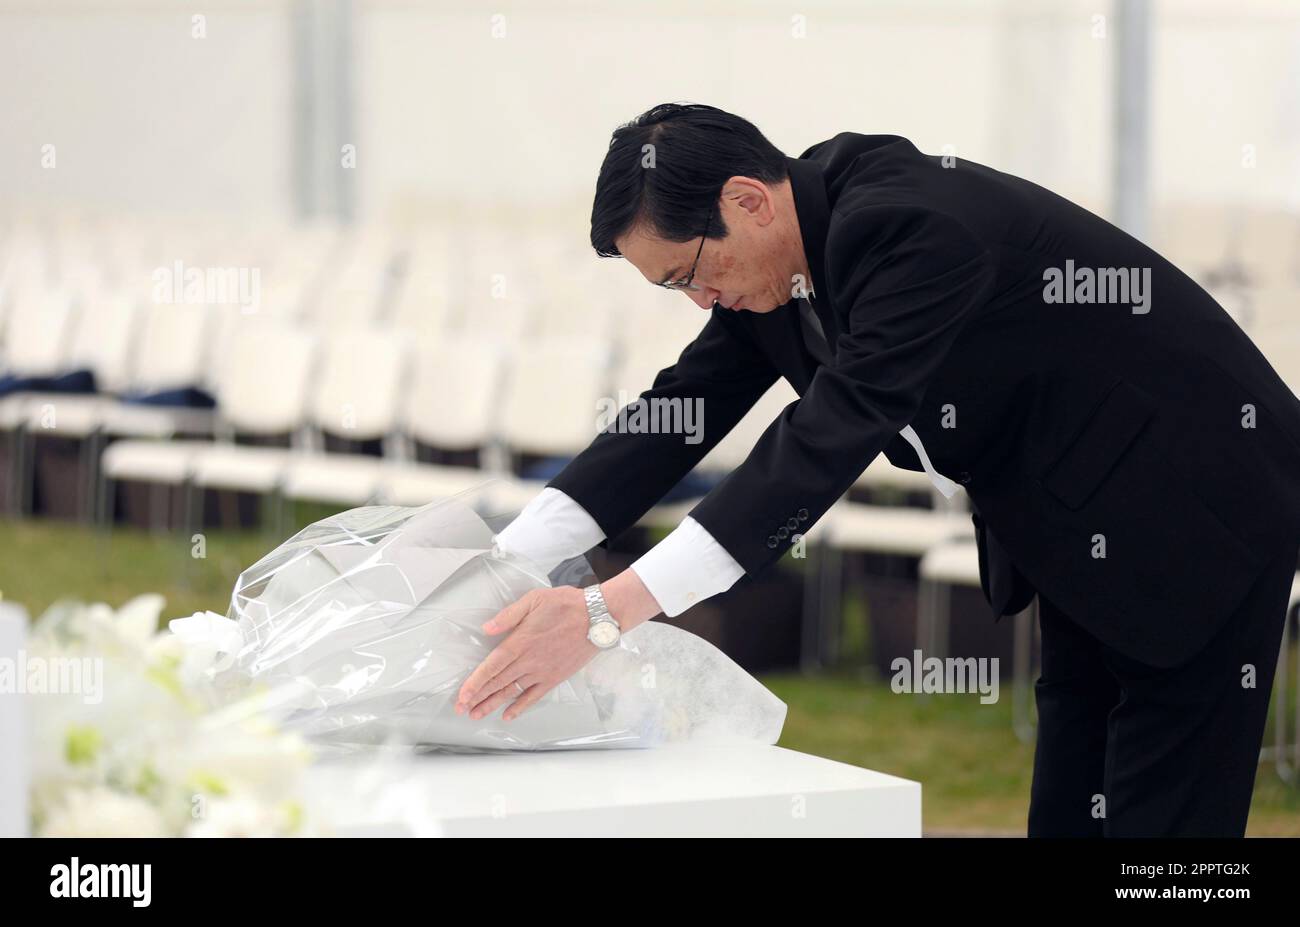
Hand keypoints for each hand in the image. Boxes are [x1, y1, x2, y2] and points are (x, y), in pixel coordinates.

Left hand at [455, 585, 598, 721]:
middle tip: (461, 709)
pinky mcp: (554, 677)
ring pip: (512, 692)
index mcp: (520, 641)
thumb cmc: (566, 605)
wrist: (597, 618)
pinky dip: (520, 707)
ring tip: (476, 715)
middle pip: (498, 683)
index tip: (462, 695)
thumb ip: (509, 615)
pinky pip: (534, 696)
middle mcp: (528, 661)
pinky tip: (508, 715)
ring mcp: (542, 672)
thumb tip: (487, 628)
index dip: (476, 682)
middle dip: (477, 697)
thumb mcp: (534, 600)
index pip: (492, 666)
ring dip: (492, 704)